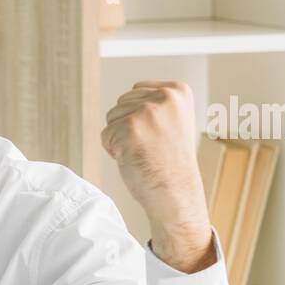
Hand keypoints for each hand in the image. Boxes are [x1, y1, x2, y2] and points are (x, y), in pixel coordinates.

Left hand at [101, 79, 214, 272]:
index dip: (140, 118)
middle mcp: (165, 97)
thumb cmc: (171, 163)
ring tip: (143, 152)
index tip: (159, 136)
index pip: (137, 91)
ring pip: (111, 118)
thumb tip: (128, 97)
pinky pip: (105, 135)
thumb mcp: (173, 121)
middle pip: (122, 103)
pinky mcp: (130, 127)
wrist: (175, 192)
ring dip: (120, 138)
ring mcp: (148, 111)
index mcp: (178, 91)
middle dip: (128, 127)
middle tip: (150, 147)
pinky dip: (113, 151)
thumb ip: (156, 105)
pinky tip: (133, 159)